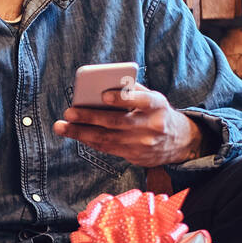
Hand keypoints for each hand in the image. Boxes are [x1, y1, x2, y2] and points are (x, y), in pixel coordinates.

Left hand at [53, 80, 200, 167]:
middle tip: (69, 113)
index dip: (122, 98)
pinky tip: (76, 134)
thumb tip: (104, 85)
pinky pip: (108, 149)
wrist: (179, 142)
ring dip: (81, 133)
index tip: (103, 95)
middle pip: (116, 122)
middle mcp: (152, 126)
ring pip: (108, 139)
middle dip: (90, 118)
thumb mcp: (152, 98)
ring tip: (62, 127)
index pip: (141, 100)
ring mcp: (143, 144)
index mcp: (157, 106)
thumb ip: (132, 91)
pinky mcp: (135, 157)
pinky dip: (90, 141)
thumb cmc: (157, 113)